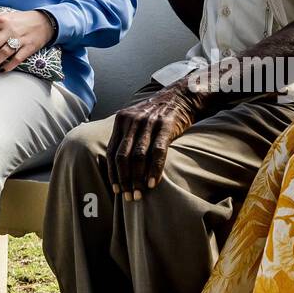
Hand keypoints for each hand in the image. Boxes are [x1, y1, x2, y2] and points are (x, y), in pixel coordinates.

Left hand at [0, 9, 53, 71]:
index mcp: (0, 21)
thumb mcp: (1, 16)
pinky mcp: (29, 47)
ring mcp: (20, 39)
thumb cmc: (19, 20)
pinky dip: (9, 65)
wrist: (44, 21)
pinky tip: (2, 70)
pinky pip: (17, 58)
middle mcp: (9, 29)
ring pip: (3, 53)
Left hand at [105, 82, 201, 198]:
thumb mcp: (136, 118)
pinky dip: (154, 170)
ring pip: (138, 157)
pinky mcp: (166, 126)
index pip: (112, 152)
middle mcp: (132, 120)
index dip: (113, 173)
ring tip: (139, 194)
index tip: (116, 190)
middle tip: (128, 197)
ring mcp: (149, 122)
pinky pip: (157, 152)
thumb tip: (117, 163)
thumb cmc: (158, 113)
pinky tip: (153, 183)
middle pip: (122, 157)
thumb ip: (126, 135)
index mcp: (121, 120)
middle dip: (124, 180)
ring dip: (138, 179)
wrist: (181, 95)